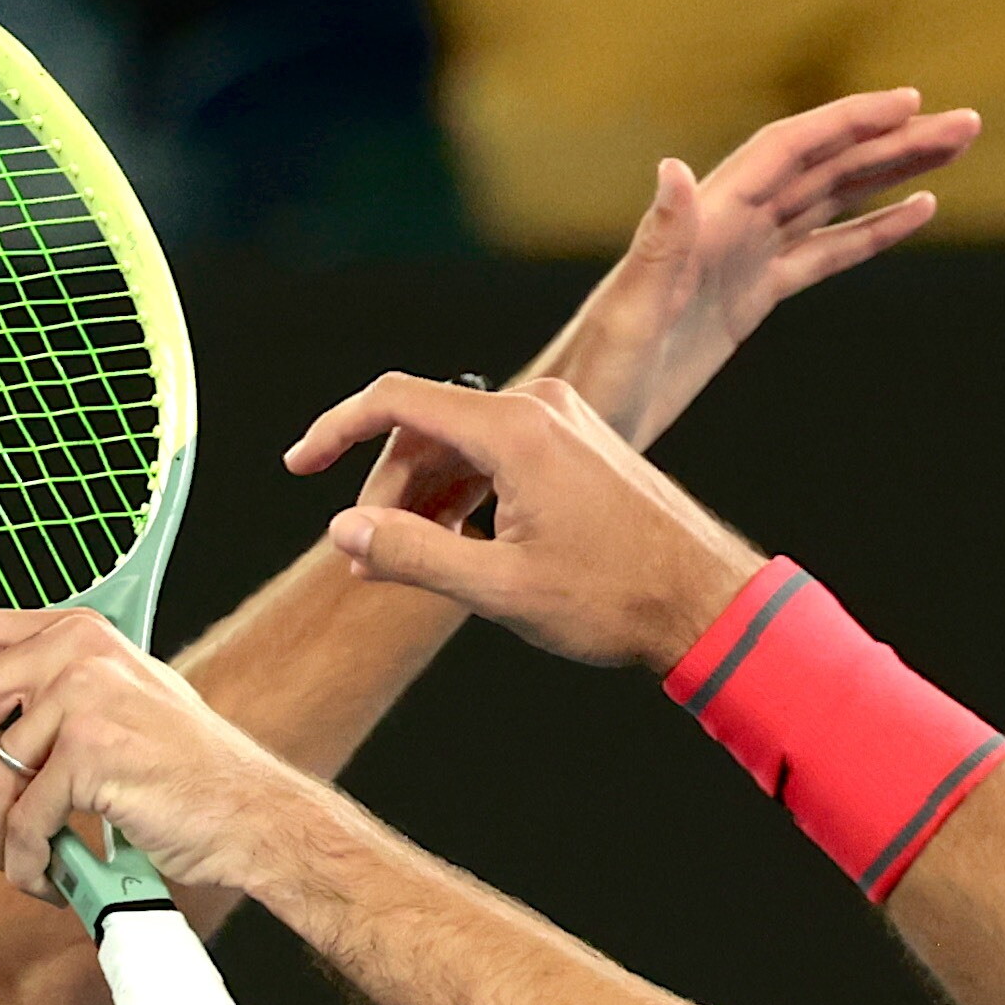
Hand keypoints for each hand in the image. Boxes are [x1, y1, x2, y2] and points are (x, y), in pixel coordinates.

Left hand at [0, 609, 326, 897]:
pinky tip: (56, 876)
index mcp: (69, 630)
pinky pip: (22, 822)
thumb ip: (28, 700)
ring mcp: (83, 697)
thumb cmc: (174, 776)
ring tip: (27, 857)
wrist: (250, 815)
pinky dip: (28, 865)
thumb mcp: (100, 709)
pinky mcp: (92, 752)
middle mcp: (73, 649)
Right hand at [285, 375, 763, 670]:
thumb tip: (343, 532)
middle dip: (387, 488)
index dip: (335, 431)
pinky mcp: (579, 443)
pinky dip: (466, 492)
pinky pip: (499, 452)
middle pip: (427, 426)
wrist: (705, 603)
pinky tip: (462, 545)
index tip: (299, 467)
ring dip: (426, 495)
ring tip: (411, 563)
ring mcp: (564, 421)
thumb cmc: (614, 600)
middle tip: (368, 559)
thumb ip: (413, 555)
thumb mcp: (499, 589)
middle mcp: (540, 407)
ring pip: (462, 442)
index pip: (396, 402)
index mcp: (515, 430)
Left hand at [543, 88, 978, 448]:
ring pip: (830, 200)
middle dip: (891, 140)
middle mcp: (726, 227)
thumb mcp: (625, 315)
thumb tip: (676, 169)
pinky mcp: (747, 299)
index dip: (848, 124)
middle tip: (968, 123)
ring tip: (954, 149)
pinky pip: (820, 254)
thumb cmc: (590, 376)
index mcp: (705, 223)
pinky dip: (868, 231)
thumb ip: (657, 244)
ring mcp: (740, 260)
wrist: (573, 423)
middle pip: (823, 166)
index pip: (788, 153)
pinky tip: (916, 213)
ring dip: (890, 173)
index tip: (909, 104)